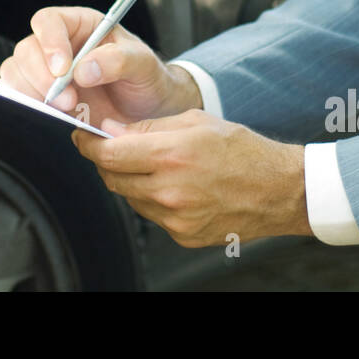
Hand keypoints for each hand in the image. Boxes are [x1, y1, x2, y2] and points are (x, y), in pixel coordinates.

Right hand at [0, 5, 200, 127]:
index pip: (49, 21)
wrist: (147, 110)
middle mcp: (57, 45)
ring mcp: (44, 71)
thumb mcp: (143, 64)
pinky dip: (25, 106)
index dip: (49, 42)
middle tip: (69, 101)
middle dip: (42, 78)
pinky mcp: (40, 96)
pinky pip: (16, 96)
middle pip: (26, 50)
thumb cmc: (146, 78)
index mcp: (80, 25)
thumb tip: (83, 70)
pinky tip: (51, 115)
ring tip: (67, 109)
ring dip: (33, 93)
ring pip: (15, 73)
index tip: (63, 70)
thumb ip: (118, 61)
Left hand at [71, 109, 311, 246]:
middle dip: (106, 161)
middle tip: (110, 147)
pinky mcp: (182, 236)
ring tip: (151, 164)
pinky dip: (151, 198)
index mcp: (171, 156)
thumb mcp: (194, 122)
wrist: (278, 190)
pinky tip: (173, 185)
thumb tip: (110, 130)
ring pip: (130, 198)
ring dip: (129, 180)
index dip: (87, 144)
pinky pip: (151, 214)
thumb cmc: (240, 149)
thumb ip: (148, 128)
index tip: (81, 136)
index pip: (109, 154)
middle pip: (113, 178)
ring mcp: (175, 218)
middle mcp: (169, 191)